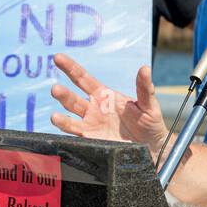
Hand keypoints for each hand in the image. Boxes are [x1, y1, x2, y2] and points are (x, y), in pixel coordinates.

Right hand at [50, 53, 167, 147]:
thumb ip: (144, 87)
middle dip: (63, 93)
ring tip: (55, 115)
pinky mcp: (91, 139)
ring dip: (61, 115)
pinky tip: (58, 122)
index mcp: (105, 95)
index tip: (58, 58)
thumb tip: (145, 68)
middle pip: (73, 98)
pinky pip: (75, 133)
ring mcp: (91, 124)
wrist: (152, 149)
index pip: (83, 78)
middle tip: (55, 89)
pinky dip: (66, 127)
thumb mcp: (149, 105)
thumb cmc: (150, 124)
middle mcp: (94, 109)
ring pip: (71, 116)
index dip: (71, 68)